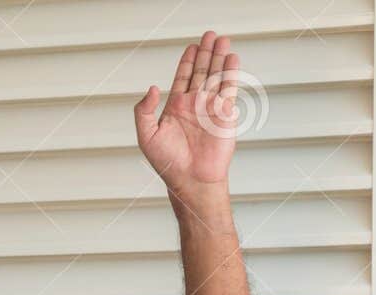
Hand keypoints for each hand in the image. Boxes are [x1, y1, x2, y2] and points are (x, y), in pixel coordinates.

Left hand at [133, 32, 240, 206]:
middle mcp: (194, 105)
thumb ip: (144, 111)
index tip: (191, 46)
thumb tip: (152, 88)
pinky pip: (229, 89)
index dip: (187, 61)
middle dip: (206, 52)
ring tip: (222, 40)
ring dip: (219, 58)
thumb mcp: (146, 135)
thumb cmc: (168, 162)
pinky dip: (230, 73)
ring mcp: (211, 108)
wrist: (191, 179)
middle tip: (210, 34)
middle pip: (201, 71)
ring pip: (216, 76)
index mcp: (176, 107)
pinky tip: (232, 58)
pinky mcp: (225, 114)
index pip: (182, 77)